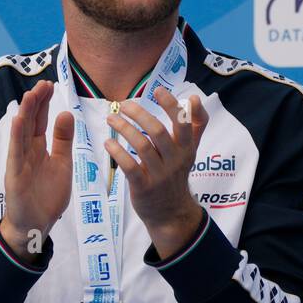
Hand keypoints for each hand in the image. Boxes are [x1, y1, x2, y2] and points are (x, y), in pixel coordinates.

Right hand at [3, 80, 73, 258]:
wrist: (37, 224)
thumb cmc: (47, 195)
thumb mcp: (62, 163)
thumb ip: (63, 140)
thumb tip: (66, 113)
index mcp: (39, 148)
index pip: (40, 120)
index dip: (44, 103)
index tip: (49, 84)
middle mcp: (27, 152)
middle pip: (30, 122)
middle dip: (35, 103)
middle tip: (42, 84)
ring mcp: (19, 162)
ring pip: (21, 134)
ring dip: (25, 114)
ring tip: (30, 95)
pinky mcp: (15, 175)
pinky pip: (15, 153)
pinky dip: (16, 137)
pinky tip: (18, 121)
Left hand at [106, 88, 210, 257]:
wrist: (171, 213)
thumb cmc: (176, 175)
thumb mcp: (190, 151)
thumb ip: (194, 125)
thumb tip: (193, 98)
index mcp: (186, 148)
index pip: (184, 122)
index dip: (172, 104)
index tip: (157, 89)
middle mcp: (175, 159)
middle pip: (158, 131)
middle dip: (139, 114)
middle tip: (123, 104)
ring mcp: (160, 174)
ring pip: (142, 146)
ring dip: (124, 129)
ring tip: (111, 119)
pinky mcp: (144, 187)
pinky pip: (130, 167)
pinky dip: (118, 152)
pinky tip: (108, 142)